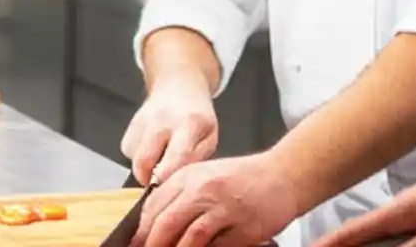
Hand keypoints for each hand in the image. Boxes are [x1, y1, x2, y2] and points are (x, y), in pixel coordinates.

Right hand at [121, 76, 217, 185]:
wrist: (178, 86)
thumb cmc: (197, 116)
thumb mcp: (210, 136)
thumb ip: (196, 159)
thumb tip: (176, 182)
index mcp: (189, 124)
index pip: (177, 158)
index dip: (171, 180)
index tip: (170, 191)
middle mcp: (162, 120)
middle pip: (145, 161)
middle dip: (150, 180)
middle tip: (161, 183)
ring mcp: (143, 120)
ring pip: (134, 159)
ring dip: (145, 168)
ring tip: (161, 160)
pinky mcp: (130, 124)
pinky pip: (128, 152)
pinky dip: (138, 157)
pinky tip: (152, 149)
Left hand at [133, 152, 299, 246]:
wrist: (283, 175)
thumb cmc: (242, 179)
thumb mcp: (204, 178)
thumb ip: (179, 197)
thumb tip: (153, 227)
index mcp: (187, 176)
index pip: (152, 208)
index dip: (139, 233)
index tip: (133, 246)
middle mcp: (202, 189)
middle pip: (165, 224)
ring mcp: (223, 207)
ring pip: (188, 238)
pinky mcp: (243, 226)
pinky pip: (215, 246)